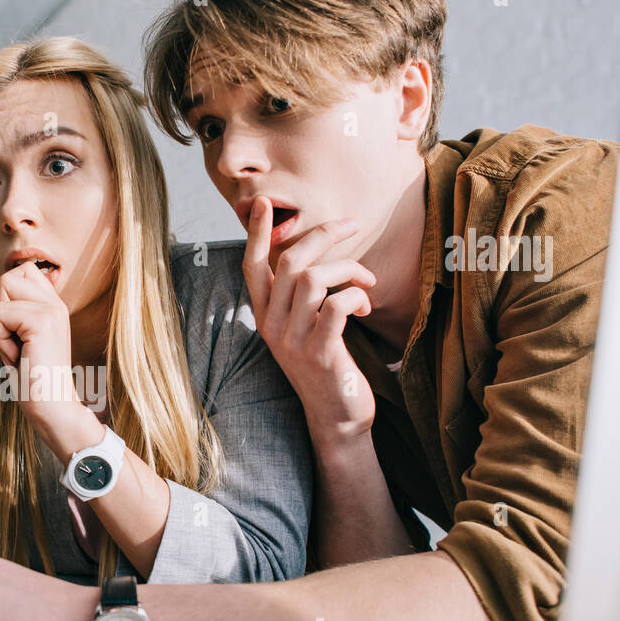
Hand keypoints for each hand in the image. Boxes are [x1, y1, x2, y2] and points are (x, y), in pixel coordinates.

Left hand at [0, 262, 80, 435]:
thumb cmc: (33, 379)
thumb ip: (18, 311)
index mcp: (53, 305)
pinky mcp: (41, 321)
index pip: (23, 271)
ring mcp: (51, 310)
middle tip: (16, 343)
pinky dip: (0, 340)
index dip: (7, 298)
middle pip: (8, 278)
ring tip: (18, 351)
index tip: (17, 332)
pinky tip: (18, 357)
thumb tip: (2, 287)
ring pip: (1, 296)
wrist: (53, 407)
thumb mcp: (24, 338)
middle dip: (0, 311)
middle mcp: (55, 303)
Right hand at [243, 196, 376, 451]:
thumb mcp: (303, 328)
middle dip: (323, 235)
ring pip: (313, 279)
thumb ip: (299, 297)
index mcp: (265, 316)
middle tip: (352, 224)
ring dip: (348, 268)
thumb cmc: (326, 365)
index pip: (253, 267)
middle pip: (289, 262)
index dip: (257, 233)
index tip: (264, 203)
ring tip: (366, 279)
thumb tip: (313, 253)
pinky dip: (356, 296)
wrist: (336, 416)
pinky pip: (337, 306)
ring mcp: (294, 342)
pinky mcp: (321, 354)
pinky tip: (365, 303)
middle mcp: (273, 327)